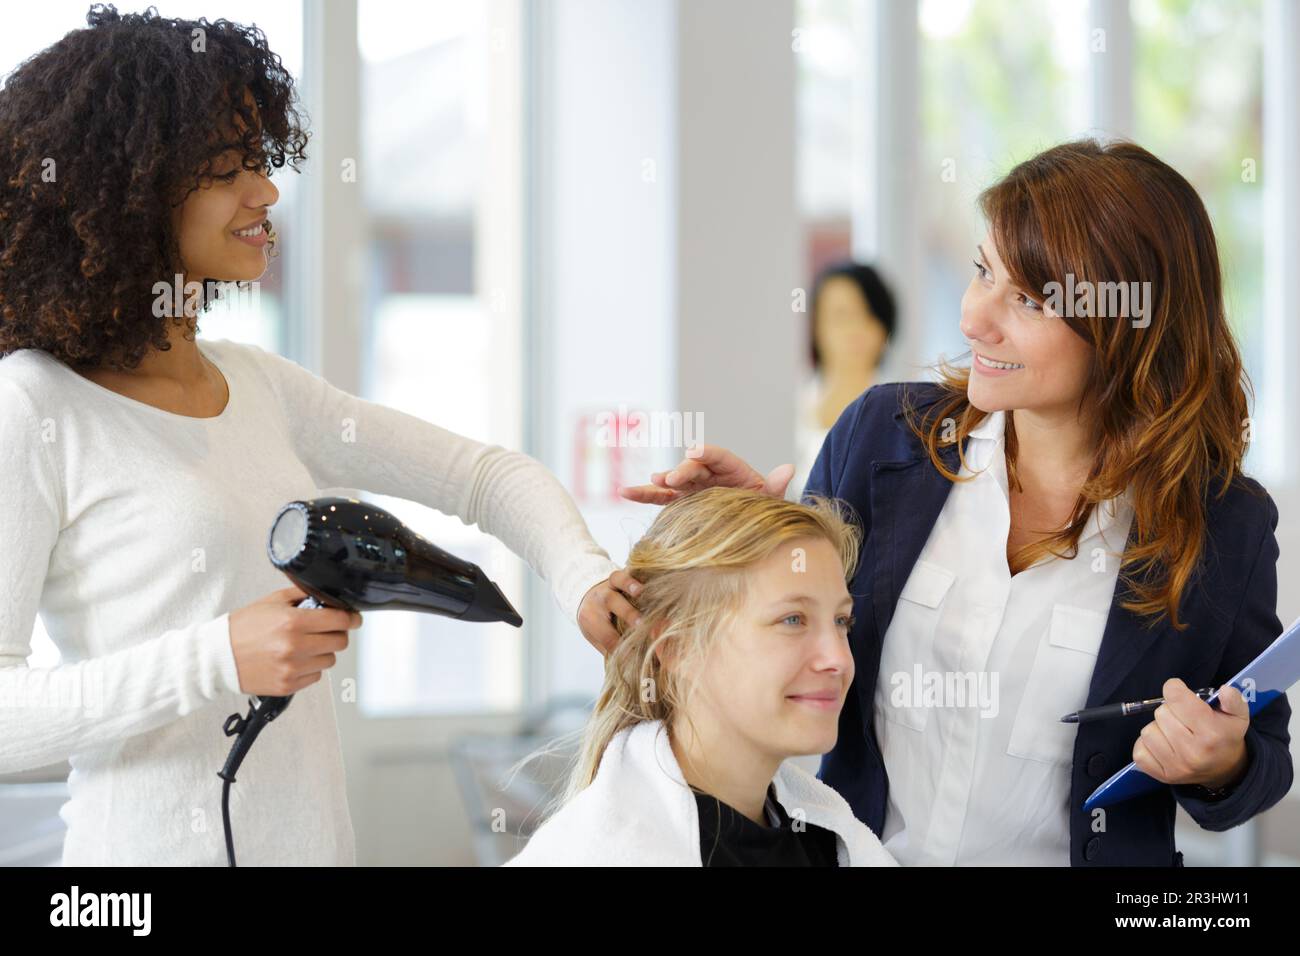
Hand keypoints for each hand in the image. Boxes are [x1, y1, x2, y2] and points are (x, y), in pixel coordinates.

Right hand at [228, 585, 362, 696]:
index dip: (351, 618)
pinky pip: (316, 676)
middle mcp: (294, 647)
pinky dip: (310, 668)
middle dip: (337, 633)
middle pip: (339, 642)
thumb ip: (303, 596)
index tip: (353, 618)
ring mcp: (291, 669)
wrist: (217, 656)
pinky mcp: (287, 686)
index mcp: (292, 622)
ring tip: (304, 645)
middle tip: (326, 630)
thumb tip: (329, 598)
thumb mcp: (273, 602)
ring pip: (329, 660)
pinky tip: (294, 659)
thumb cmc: (243, 628)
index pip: (339, 621)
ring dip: (323, 652)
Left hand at [577, 569, 644, 656]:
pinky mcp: (618, 574)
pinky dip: (635, 574)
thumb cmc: (595, 622)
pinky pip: (626, 570)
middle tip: (643, 625)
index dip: (622, 645)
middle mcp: (599, 599)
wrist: (583, 593)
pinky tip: (647, 579)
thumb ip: (611, 650)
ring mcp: (609, 585)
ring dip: (629, 586)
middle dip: (629, 615)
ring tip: (641, 592)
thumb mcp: (596, 638)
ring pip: (617, 581)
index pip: (607, 634)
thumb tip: (633, 669)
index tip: (637, 655)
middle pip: (612, 605)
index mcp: (591, 619)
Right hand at [617, 444, 794, 504]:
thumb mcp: (771, 500)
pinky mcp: (680, 502)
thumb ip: (776, 486)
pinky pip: (661, 497)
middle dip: (682, 470)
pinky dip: (644, 495)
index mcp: (733, 470)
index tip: (694, 451)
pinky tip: (626, 493)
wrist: (754, 529)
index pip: (719, 457)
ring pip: (673, 481)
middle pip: (694, 467)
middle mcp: (710, 475)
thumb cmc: (763, 511)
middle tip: (672, 477)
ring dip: (660, 481)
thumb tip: (788, 468)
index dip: (707, 453)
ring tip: (650, 481)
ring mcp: (693, 488)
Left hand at [1132, 678, 1250, 789]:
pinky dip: (1147, 744)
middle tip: (1182, 717)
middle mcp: (1192, 751)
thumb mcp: (1237, 716)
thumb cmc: (1225, 736)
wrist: (1224, 769)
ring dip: (1158, 727)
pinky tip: (1163, 744)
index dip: (1175, 688)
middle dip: (1169, 710)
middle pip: (1160, 713)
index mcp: (1211, 733)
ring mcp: (1176, 766)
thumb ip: (1233, 699)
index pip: (1176, 698)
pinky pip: (1139, 750)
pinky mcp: (1163, 775)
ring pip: (1148, 731)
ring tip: (1173, 731)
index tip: (1179, 691)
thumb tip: (1224, 690)